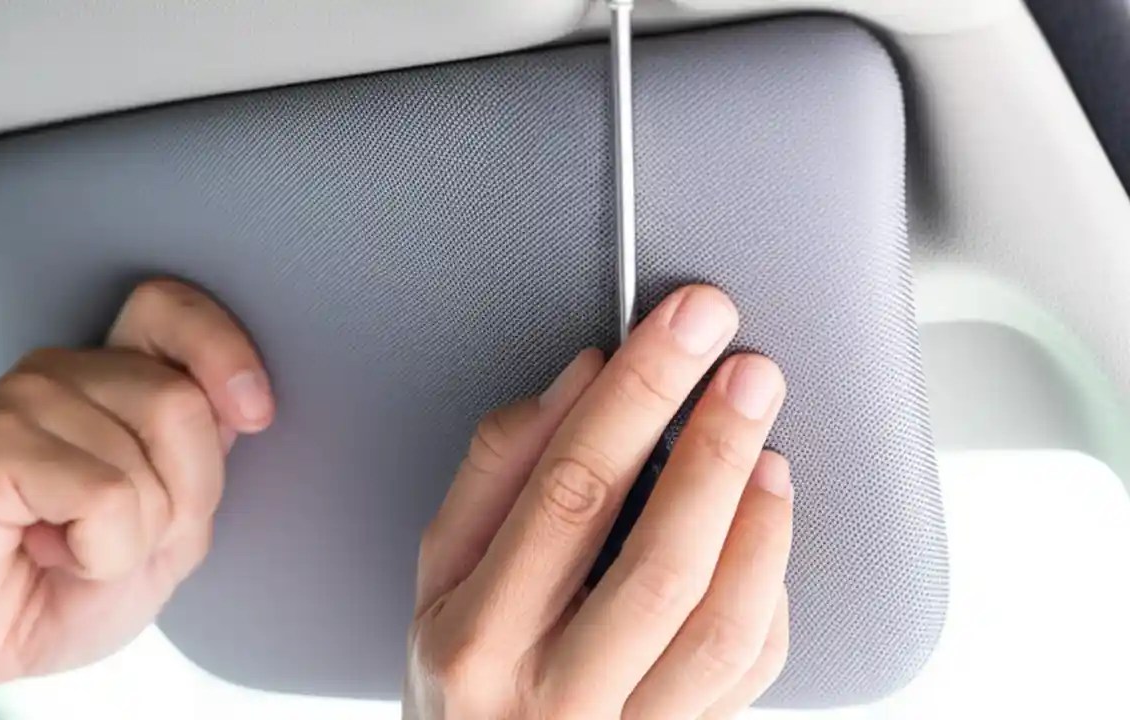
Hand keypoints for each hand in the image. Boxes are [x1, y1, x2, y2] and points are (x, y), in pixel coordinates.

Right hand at [0, 279, 274, 717]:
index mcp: (110, 376)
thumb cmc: (61, 586)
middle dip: (180, 498)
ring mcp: (19, 401)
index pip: (172, 309)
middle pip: (181, 402)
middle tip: (120, 534)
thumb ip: (203, 464)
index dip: (224, 351)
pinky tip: (44, 550)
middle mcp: (63, 372)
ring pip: (145, 465)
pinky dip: (97, 553)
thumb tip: (240, 404)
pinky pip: (103, 499)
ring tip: (71, 546)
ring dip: (130, 540)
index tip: (254, 413)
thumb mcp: (169, 532)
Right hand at [407, 285, 791, 718]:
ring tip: (767, 451)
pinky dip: (768, 591)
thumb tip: (583, 379)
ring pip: (720, 630)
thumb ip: (499, 468)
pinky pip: (746, 672)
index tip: (682, 328)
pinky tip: (762, 532)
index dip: (637, 398)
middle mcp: (551, 695)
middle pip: (658, 564)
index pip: (568, 493)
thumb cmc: (459, 672)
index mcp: (477, 635)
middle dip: (714, 451)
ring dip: (759, 525)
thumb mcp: (441, 568)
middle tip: (748, 374)